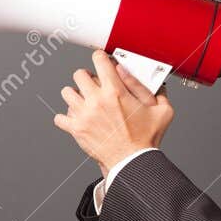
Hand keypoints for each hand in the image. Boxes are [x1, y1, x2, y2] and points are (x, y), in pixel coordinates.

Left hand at [52, 49, 174, 174]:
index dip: (101, 58)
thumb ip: (153, 89)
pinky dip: (65, 118)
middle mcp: (97, 100)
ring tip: (83, 100)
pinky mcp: (77, 130)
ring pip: (67, 92)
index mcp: (116, 91)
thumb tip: (140, 75)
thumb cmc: (146, 139)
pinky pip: (59, 118)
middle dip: (87, 77)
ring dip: (74, 95)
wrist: (133, 162)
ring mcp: (84, 114)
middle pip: (79, 74)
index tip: (102, 61)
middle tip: (93, 84)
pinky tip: (77, 118)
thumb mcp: (161, 110)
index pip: (99, 60)